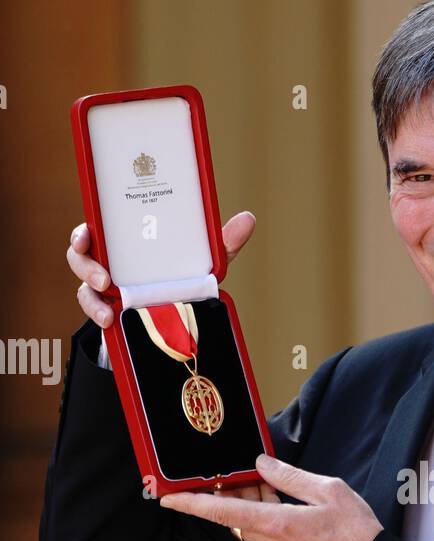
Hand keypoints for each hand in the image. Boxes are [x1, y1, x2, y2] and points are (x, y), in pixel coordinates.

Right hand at [66, 210, 256, 326]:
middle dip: (84, 264)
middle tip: (104, 278)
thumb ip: (221, 244)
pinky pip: (93, 312)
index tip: (87, 234)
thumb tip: (248, 219)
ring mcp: (104, 288)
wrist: (174, 320)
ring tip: (108, 311)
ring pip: (83, 287)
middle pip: (79, 255)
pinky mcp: (106, 310)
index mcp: (125, 243)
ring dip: (91, 298)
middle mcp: (109, 261)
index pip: (95, 230)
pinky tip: (110, 322)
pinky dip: (99, 316)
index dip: (84, 232)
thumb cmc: (181, 278)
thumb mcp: (200, 262)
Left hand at [159, 454, 383, 540]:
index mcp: (274, 524)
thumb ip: (289, 476)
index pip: (221, 511)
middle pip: (232, 513)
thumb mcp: (326, 490)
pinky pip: (262, 528)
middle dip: (228, 490)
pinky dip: (262, 509)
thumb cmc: (354, 532)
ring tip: (263, 477)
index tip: (166, 498)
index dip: (190, 503)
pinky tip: (276, 494)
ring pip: (246, 520)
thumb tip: (263, 464)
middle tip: (233, 468)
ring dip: (248, 498)